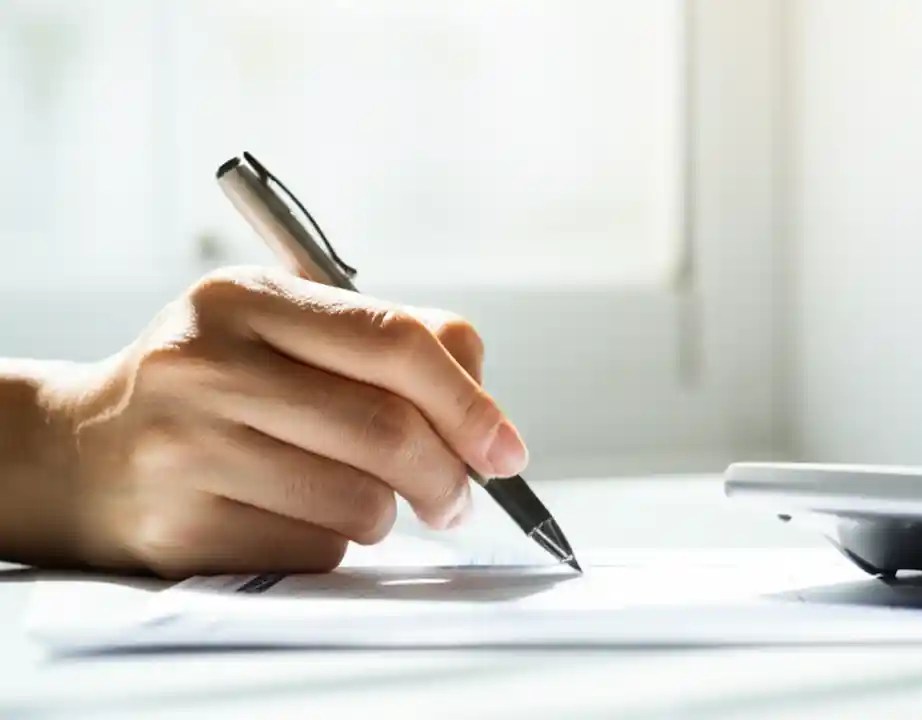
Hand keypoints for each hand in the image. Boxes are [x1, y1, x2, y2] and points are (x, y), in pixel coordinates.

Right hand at [57, 266, 525, 577]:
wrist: (86, 451)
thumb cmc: (219, 385)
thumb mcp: (287, 330)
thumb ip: (394, 344)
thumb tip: (487, 411)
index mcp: (246, 298)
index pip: (393, 342)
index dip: (468, 403)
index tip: (507, 450)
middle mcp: (207, 365)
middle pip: (387, 431)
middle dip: (448, 477)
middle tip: (459, 498)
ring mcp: (186, 449)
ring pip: (359, 504)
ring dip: (384, 514)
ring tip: (356, 497)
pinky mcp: (180, 528)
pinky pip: (314, 553)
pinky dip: (330, 545)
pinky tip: (291, 517)